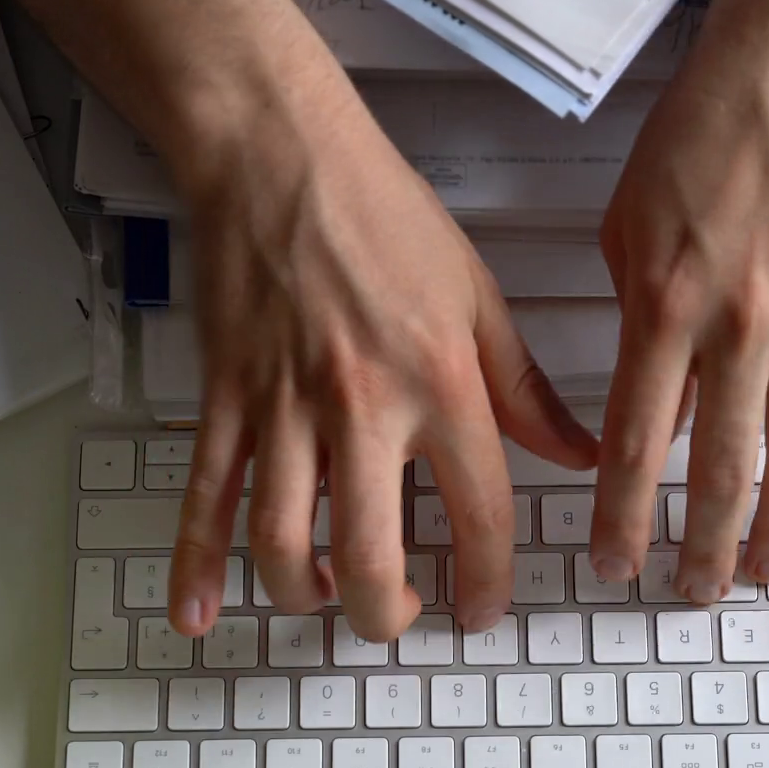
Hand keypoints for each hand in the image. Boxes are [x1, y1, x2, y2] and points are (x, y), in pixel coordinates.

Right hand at [166, 73, 597, 641]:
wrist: (279, 154)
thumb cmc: (378, 212)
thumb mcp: (477, 297)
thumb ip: (525, 388)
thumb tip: (574, 450)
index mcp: (440, 383)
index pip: (479, 513)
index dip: (487, 579)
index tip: (483, 605)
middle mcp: (362, 407)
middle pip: (370, 552)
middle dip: (384, 611)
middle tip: (395, 613)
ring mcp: (284, 408)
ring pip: (281, 540)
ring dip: (302, 593)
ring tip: (323, 598)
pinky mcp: (226, 398)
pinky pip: (205, 495)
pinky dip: (194, 561)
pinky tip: (195, 610)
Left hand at [589, 0, 768, 602]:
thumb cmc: (701, 136)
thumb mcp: (628, 230)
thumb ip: (635, 328)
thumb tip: (651, 414)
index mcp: (666, 309)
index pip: (636, 442)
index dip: (624, 516)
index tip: (615, 564)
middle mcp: (742, 327)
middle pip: (721, 469)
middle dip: (704, 545)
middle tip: (694, 592)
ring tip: (768, 572)